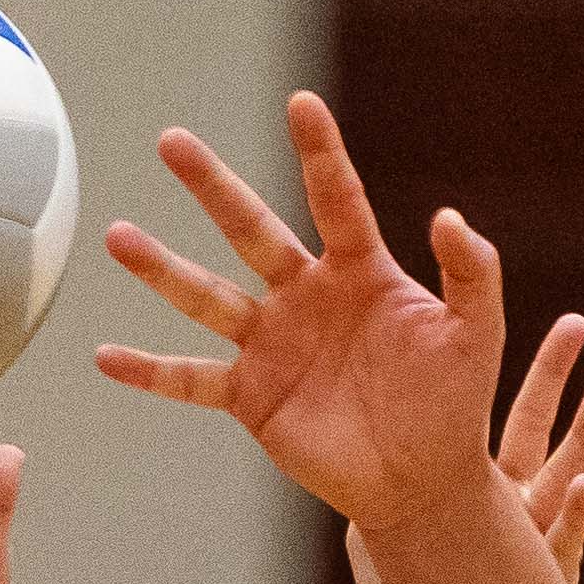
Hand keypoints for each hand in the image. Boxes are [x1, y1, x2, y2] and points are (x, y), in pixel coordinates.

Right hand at [94, 92, 505, 531]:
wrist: (424, 480)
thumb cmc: (453, 403)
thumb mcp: (476, 333)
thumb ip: (473, 273)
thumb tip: (449, 216)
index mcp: (359, 272)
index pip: (337, 199)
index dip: (320, 152)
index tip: (301, 103)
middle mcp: (305, 297)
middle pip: (250, 229)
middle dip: (212, 186)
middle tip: (172, 141)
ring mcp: (272, 345)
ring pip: (207, 296)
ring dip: (162, 268)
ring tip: (118, 236)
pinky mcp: (252, 396)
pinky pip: (191, 379)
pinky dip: (150, 371)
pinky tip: (107, 356)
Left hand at [349, 312, 583, 583]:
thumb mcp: (384, 519)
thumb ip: (377, 472)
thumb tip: (342, 426)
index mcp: (473, 477)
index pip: (499, 410)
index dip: (519, 370)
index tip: (529, 328)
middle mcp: (508, 496)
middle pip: (534, 423)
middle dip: (555, 375)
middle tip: (576, 323)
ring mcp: (531, 531)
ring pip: (562, 472)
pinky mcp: (547, 571)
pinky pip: (566, 539)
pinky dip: (577, 513)